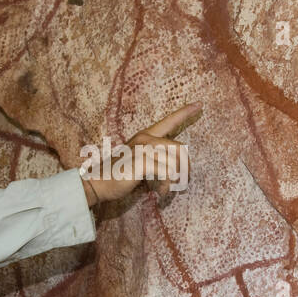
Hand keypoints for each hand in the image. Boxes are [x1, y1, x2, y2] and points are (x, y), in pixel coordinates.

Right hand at [83, 102, 201, 205]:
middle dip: (186, 167)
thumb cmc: (119, 175)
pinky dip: (166, 185)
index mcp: (145, 136)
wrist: (97, 183)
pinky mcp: (141, 161)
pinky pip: (167, 172)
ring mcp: (143, 148)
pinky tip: (159, 192)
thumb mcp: (140, 163)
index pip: (169, 121)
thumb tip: (178, 171)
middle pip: (180, 148)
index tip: (199, 104)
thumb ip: (157, 160)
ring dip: (175, 180)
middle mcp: (145, 138)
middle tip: (182, 182)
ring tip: (164, 190)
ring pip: (175, 161)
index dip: (185, 112)